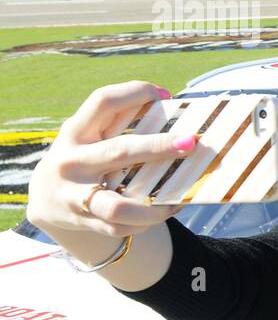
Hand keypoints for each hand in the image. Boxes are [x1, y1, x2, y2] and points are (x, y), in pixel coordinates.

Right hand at [28, 81, 190, 240]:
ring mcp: (75, 195)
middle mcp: (72, 161)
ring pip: (118, 207)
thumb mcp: (89, 134)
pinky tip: (164, 211)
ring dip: (154, 206)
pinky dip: (146, 222)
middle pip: (119, 152)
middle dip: (158, 147)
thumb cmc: (82, 155)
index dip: (135, 92)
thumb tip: (167, 104)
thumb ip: (119, 120)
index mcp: (76, 132)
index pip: (103, 102)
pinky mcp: (83, 220)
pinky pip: (119, 227)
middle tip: (191, 142)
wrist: (45, 197)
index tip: (166, 95)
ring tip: (179, 199)